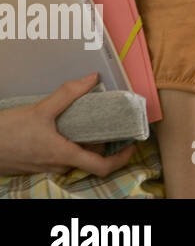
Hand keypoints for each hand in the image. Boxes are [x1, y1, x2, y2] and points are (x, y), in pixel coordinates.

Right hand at [0, 74, 136, 176]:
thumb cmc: (7, 133)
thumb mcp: (40, 110)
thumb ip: (67, 94)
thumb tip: (93, 78)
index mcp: (64, 156)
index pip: (102, 167)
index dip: (122, 158)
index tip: (132, 145)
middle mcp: (57, 166)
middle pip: (89, 156)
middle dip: (101, 140)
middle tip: (108, 121)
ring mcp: (45, 167)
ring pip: (73, 155)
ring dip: (82, 139)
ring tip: (86, 118)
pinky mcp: (34, 165)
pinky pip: (58, 155)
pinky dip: (66, 142)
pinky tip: (61, 125)